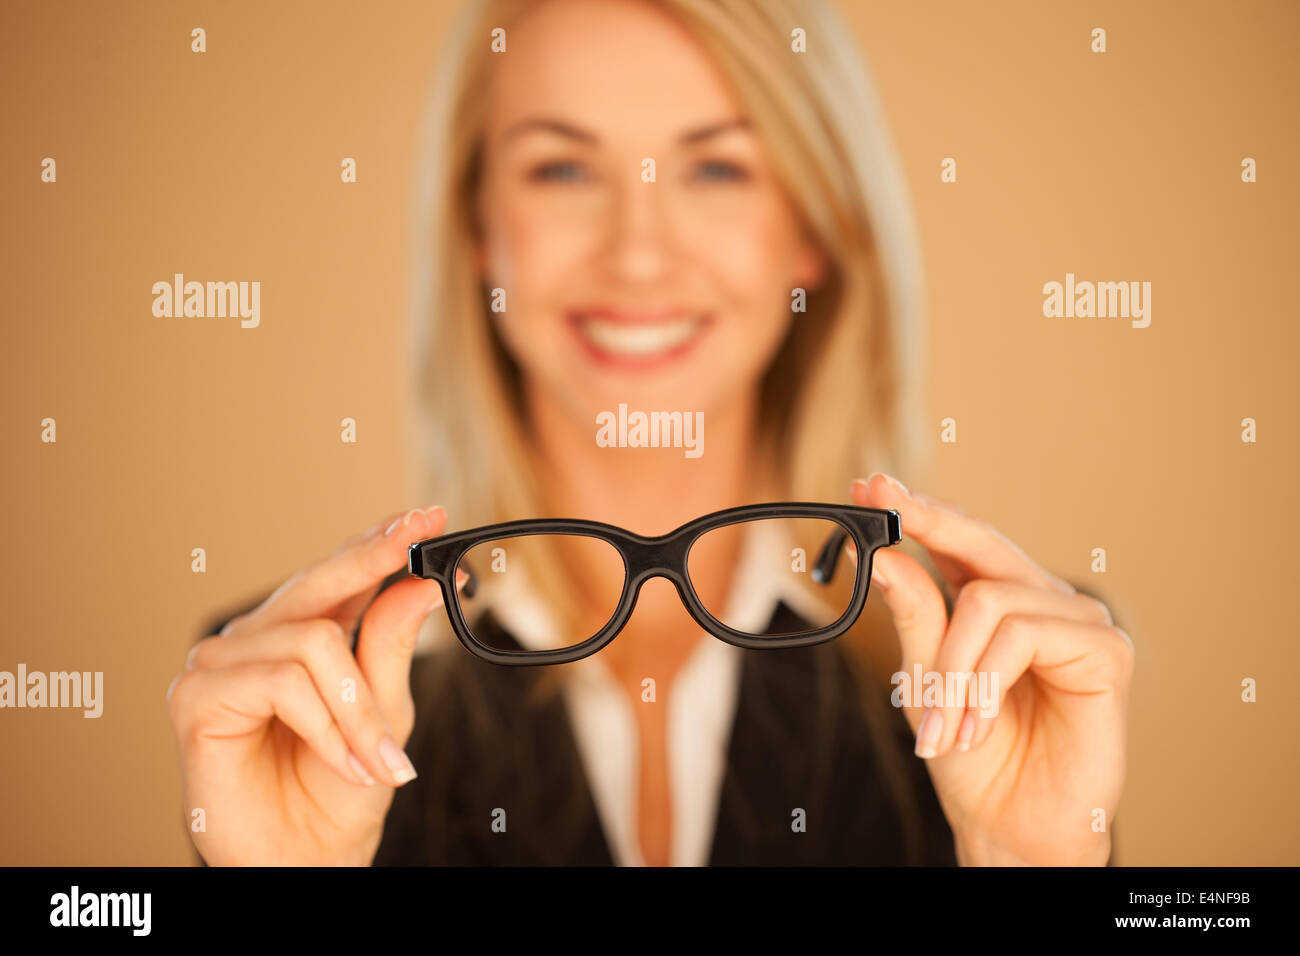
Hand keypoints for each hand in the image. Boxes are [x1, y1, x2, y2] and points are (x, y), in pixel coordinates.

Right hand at [167, 505, 459, 864]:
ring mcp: (221, 664)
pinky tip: (342, 758)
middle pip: (319, 582)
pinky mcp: (197, 697)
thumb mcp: (387, 708)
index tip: (428, 517)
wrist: (307, 858)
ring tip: (376, 757)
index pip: (339, 573)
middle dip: (373, 562)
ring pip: (313, 640)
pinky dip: (325, 724)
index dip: (380, 541)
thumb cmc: (341, 786)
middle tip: (419, 540)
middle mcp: (258, 638)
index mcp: (302, 633)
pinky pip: (282, 682)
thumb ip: (393, 641)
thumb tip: (421, 581)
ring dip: (358, 708)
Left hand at [853, 474, 1133, 865]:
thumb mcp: (926, 678)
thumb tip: (880, 553)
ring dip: (950, 667)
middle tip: (879, 501)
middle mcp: (1040, 600)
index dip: (916, 510)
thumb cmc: (972, 754)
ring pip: (989, 599)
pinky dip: (984, 679)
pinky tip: (977, 722)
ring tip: (942, 721)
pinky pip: (1022, 632)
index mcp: (998, 601)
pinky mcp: (1106, 650)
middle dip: (924, 521)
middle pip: (981, 542)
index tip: (868, 484)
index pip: (958, 541)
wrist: (1010, 826)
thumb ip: (913, 614)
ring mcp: (1078, 620)